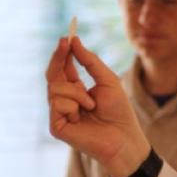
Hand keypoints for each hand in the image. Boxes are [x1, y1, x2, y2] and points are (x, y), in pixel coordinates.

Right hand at [46, 37, 148, 176]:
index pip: (63, 69)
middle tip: (64, 42)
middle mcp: (64, 101)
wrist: (124, 138)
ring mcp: (59, 114)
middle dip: (58, 58)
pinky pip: (57, 103)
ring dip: (77, 92)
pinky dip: (73, 105)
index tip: (66, 37)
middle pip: (52, 75)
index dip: (63, 53)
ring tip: (92, 105)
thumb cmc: (119, 112)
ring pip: (55, 88)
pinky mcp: (56, 126)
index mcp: (75, 91)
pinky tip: (83, 116)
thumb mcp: (107, 80)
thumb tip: (74, 41)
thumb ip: (90, 62)